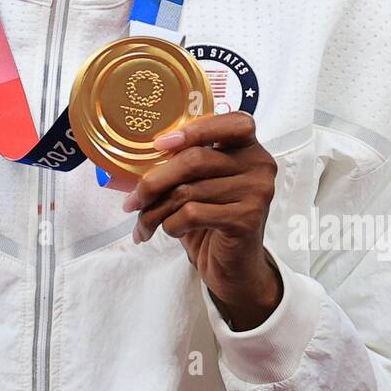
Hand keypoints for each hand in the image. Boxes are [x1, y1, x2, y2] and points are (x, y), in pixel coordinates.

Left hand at [121, 112, 282, 330]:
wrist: (234, 268)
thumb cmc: (211, 219)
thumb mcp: (199, 186)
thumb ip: (183, 164)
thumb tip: (137, 156)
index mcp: (249, 147)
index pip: (231, 122)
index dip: (195, 129)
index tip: (159, 144)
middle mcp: (259, 165)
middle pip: (195, 160)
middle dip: (154, 182)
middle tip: (131, 202)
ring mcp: (257, 192)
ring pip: (187, 191)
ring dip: (155, 211)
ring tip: (143, 225)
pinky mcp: (247, 219)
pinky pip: (192, 214)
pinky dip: (170, 225)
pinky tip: (171, 232)